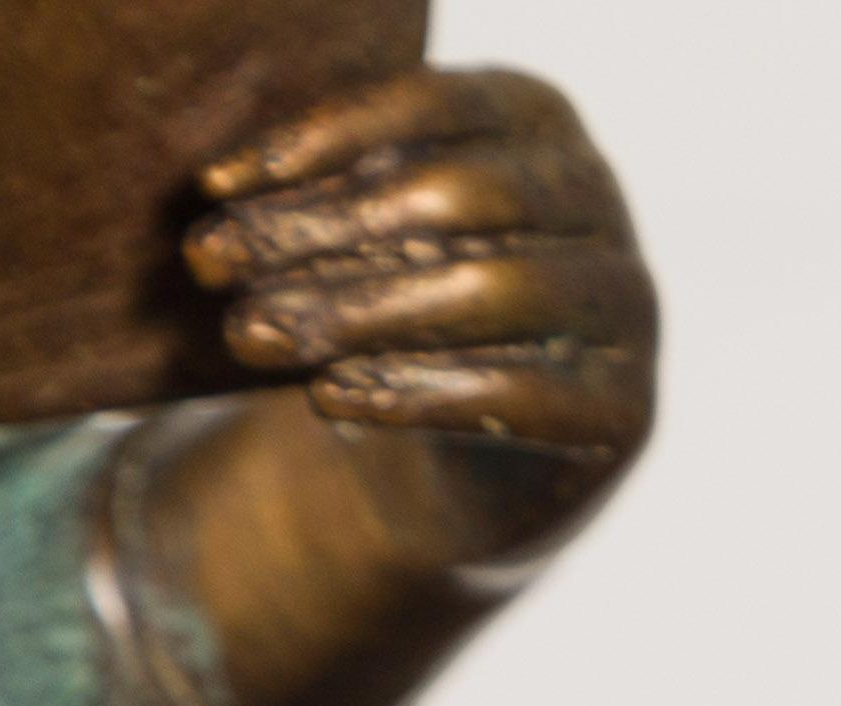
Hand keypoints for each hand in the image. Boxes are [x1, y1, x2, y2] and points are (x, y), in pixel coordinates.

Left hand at [126, 70, 657, 705]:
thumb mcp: (353, 234)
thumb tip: (226, 191)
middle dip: (322, 229)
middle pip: (462, 196)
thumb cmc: (393, 313)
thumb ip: (317, 193)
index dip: (323, 139)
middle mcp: (603, 204)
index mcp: (538, 126)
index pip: (434, 106)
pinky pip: (520, 393)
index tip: (214, 186)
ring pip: (494, 289)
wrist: (464, 463)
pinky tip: (326, 398)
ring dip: (355, 310)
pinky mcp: (628, 408)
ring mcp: (627, 308)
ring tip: (253, 335)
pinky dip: (412, 391)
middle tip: (212, 267)